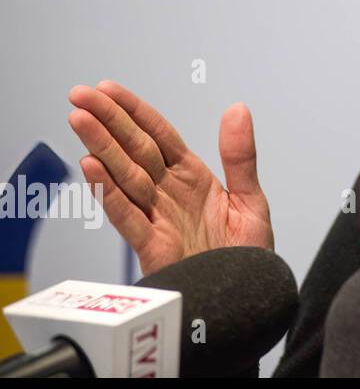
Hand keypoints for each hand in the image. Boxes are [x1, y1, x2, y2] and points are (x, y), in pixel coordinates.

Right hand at [67, 80, 273, 276]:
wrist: (246, 298)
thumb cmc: (247, 256)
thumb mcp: (251, 199)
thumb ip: (240, 156)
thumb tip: (238, 109)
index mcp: (193, 178)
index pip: (158, 136)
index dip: (134, 112)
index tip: (108, 90)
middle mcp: (169, 194)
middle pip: (134, 150)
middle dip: (107, 122)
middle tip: (80, 95)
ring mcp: (158, 218)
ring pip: (124, 177)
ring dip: (101, 149)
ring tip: (80, 121)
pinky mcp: (153, 247)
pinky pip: (128, 216)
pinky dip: (110, 193)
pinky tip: (92, 169)